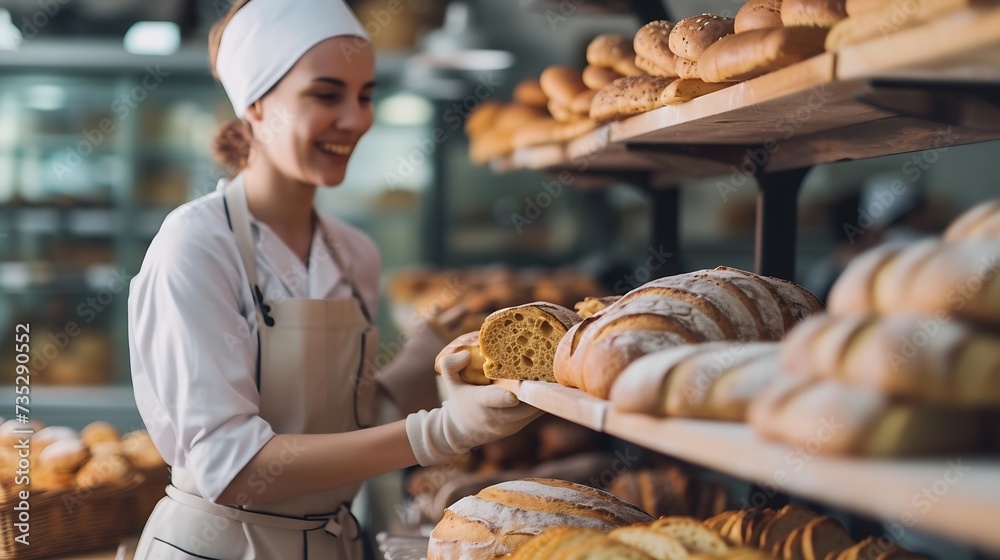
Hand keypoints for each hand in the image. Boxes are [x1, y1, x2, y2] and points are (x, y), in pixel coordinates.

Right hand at [405, 350, 542, 465]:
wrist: (463, 431)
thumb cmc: (460, 400)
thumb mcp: (450, 382)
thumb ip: (450, 364)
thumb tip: (467, 354)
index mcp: (480, 403)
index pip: (493, 400)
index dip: (504, 398)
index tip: (513, 396)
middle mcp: (498, 417)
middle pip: (523, 405)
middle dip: (534, 389)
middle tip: (546, 369)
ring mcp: (512, 424)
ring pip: (533, 409)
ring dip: (541, 394)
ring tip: (550, 374)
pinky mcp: (521, 425)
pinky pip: (536, 412)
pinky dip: (542, 399)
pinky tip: (547, 384)